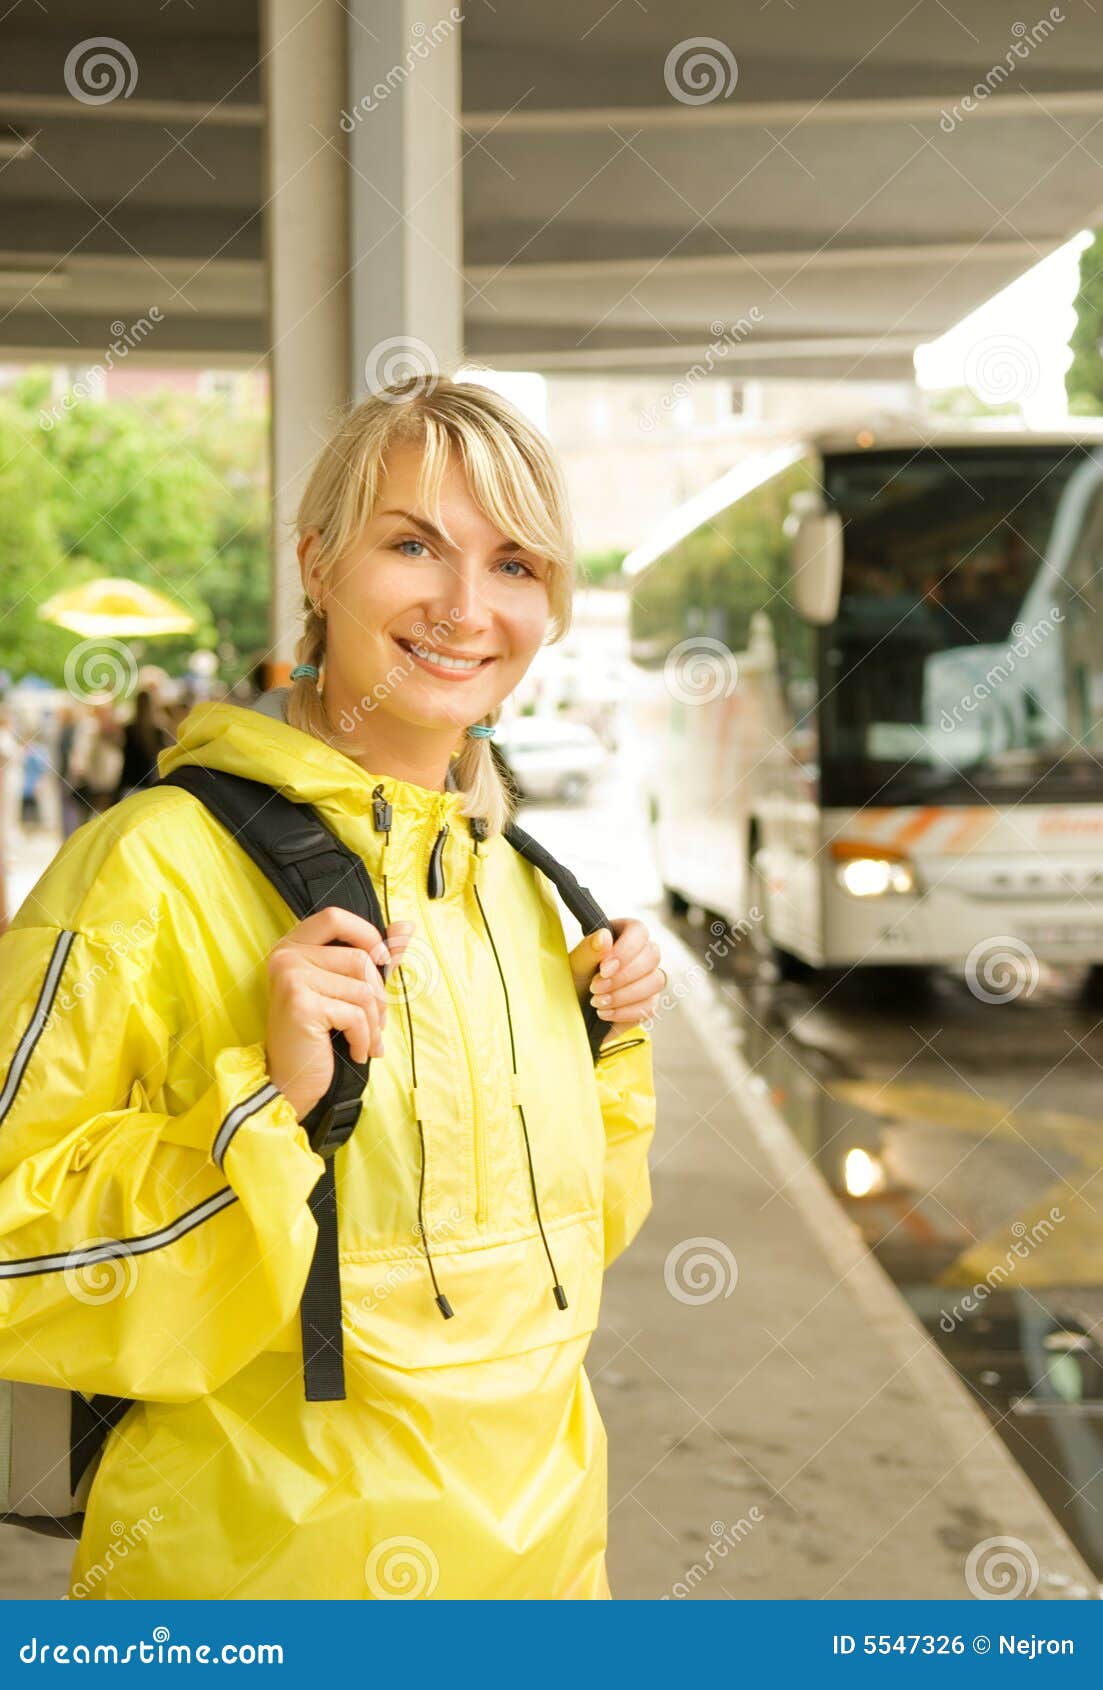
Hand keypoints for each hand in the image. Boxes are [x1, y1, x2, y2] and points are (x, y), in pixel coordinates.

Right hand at [266, 907, 414, 1119]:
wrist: (290, 1082)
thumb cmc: (319, 1035)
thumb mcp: (347, 990)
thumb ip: (375, 956)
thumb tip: (406, 926)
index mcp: (293, 947)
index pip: (334, 917)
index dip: (366, 934)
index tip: (381, 961)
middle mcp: (286, 957)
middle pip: (359, 958)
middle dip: (378, 996)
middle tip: (375, 1023)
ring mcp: (291, 978)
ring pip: (362, 989)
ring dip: (374, 1023)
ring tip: (367, 1042)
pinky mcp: (301, 1003)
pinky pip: (355, 1014)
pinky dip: (364, 1038)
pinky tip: (355, 1051)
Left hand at [568, 917, 664, 1046]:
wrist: (571, 1012)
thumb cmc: (571, 983)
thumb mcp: (574, 966)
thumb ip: (588, 950)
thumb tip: (604, 936)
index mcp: (620, 935)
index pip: (638, 931)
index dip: (625, 950)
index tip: (604, 968)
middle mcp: (639, 954)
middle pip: (652, 955)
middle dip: (623, 976)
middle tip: (595, 987)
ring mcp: (647, 978)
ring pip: (655, 981)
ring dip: (624, 995)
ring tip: (597, 1002)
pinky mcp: (648, 1002)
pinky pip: (650, 1006)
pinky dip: (625, 1012)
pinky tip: (605, 1013)